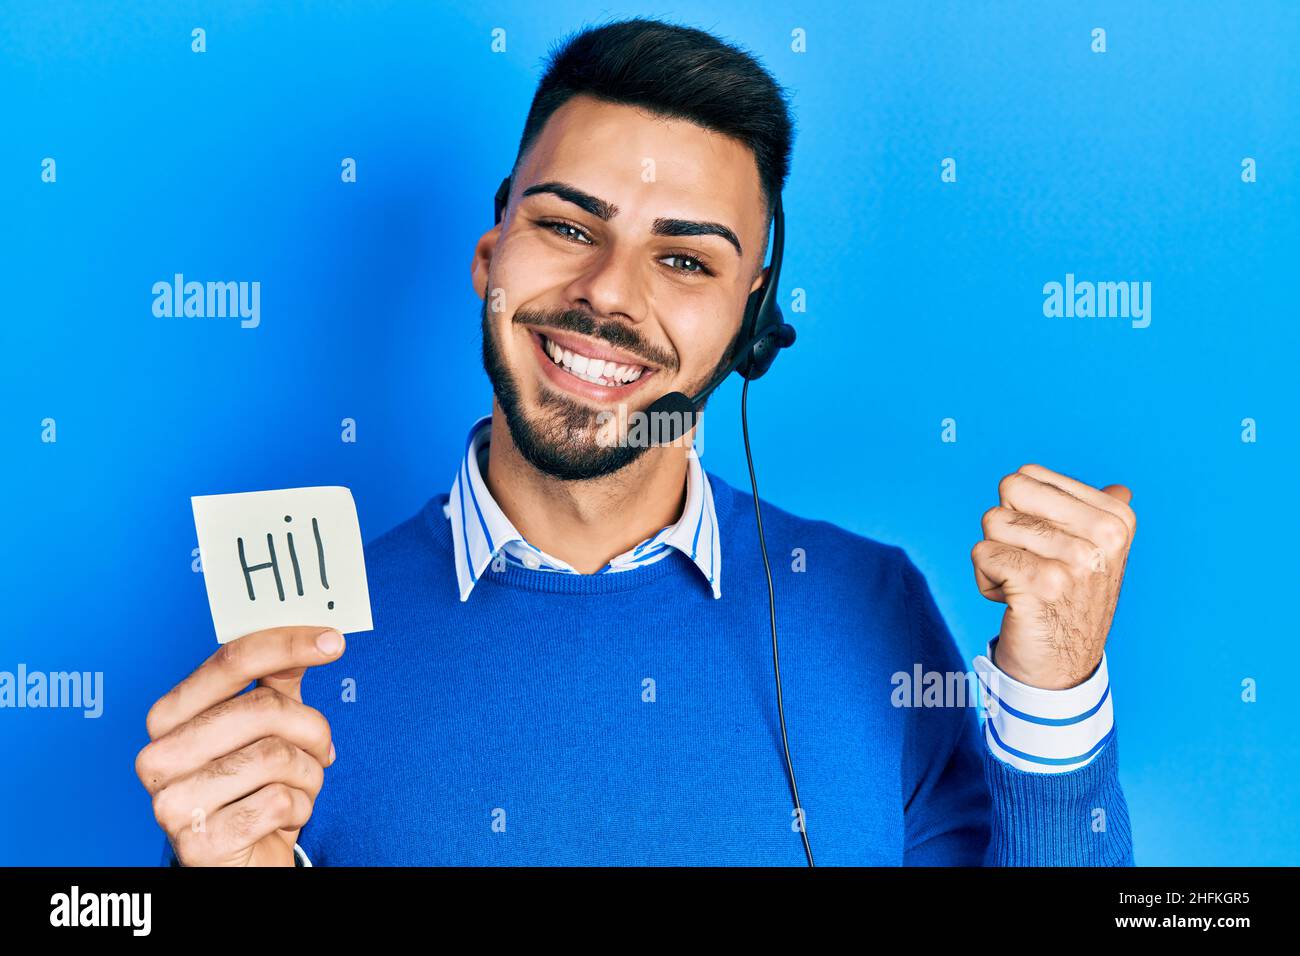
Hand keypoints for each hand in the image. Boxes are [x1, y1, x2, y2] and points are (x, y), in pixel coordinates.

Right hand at [135, 626, 344, 865]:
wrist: (242, 860)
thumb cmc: (251, 788)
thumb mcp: (264, 728)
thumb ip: (278, 681)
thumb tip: (315, 638)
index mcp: (168, 717)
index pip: (231, 660)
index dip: (287, 644)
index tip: (333, 641)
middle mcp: (159, 756)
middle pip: (263, 708)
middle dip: (311, 728)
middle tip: (322, 749)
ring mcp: (173, 802)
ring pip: (276, 756)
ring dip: (309, 774)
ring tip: (298, 786)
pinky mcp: (200, 843)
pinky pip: (280, 801)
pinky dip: (300, 807)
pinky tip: (284, 817)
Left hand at [971, 464, 1135, 689]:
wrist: (1061, 669)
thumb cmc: (1069, 602)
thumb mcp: (1095, 556)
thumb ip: (1096, 516)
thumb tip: (1120, 487)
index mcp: (1116, 517)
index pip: (1029, 475)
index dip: (1021, 510)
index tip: (1045, 547)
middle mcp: (1104, 534)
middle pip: (1009, 491)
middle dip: (1003, 526)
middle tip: (1028, 563)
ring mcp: (1076, 559)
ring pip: (992, 522)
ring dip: (995, 557)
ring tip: (1023, 584)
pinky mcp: (1043, 583)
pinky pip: (982, 553)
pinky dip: (985, 580)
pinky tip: (1012, 601)